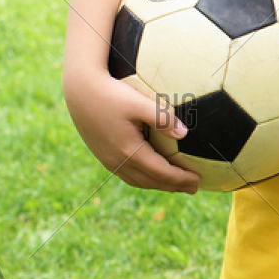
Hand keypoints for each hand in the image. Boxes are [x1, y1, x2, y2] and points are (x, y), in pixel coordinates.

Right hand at [64, 73, 201, 193]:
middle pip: (150, 181)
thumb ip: (162, 118)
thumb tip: (184, 134)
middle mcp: (117, 160)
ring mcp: (108, 159)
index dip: (181, 179)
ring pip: (137, 180)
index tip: (198, 181)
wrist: (80, 89)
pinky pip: (127, 174)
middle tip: (194, 188)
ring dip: (158, 184)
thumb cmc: (112, 93)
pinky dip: (144, 179)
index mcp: (128, 151)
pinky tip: (153, 174)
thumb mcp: (139, 102)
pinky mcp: (103, 154)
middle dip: (173, 186)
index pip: (161, 172)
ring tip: (177, 185)